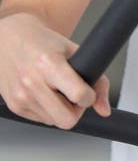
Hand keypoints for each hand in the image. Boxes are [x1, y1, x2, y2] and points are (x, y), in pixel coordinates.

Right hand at [0, 12, 110, 128]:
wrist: (10, 39)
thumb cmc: (43, 43)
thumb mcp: (75, 51)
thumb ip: (97, 80)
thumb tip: (104, 109)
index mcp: (49, 63)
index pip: (79, 95)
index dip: (89, 97)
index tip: (87, 92)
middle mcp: (32, 81)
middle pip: (67, 119)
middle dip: (76, 111)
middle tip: (74, 97)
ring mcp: (21, 96)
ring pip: (55, 122)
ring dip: (60, 110)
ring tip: (56, 90)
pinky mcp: (14, 107)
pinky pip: (41, 120)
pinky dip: (47, 110)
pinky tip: (44, 92)